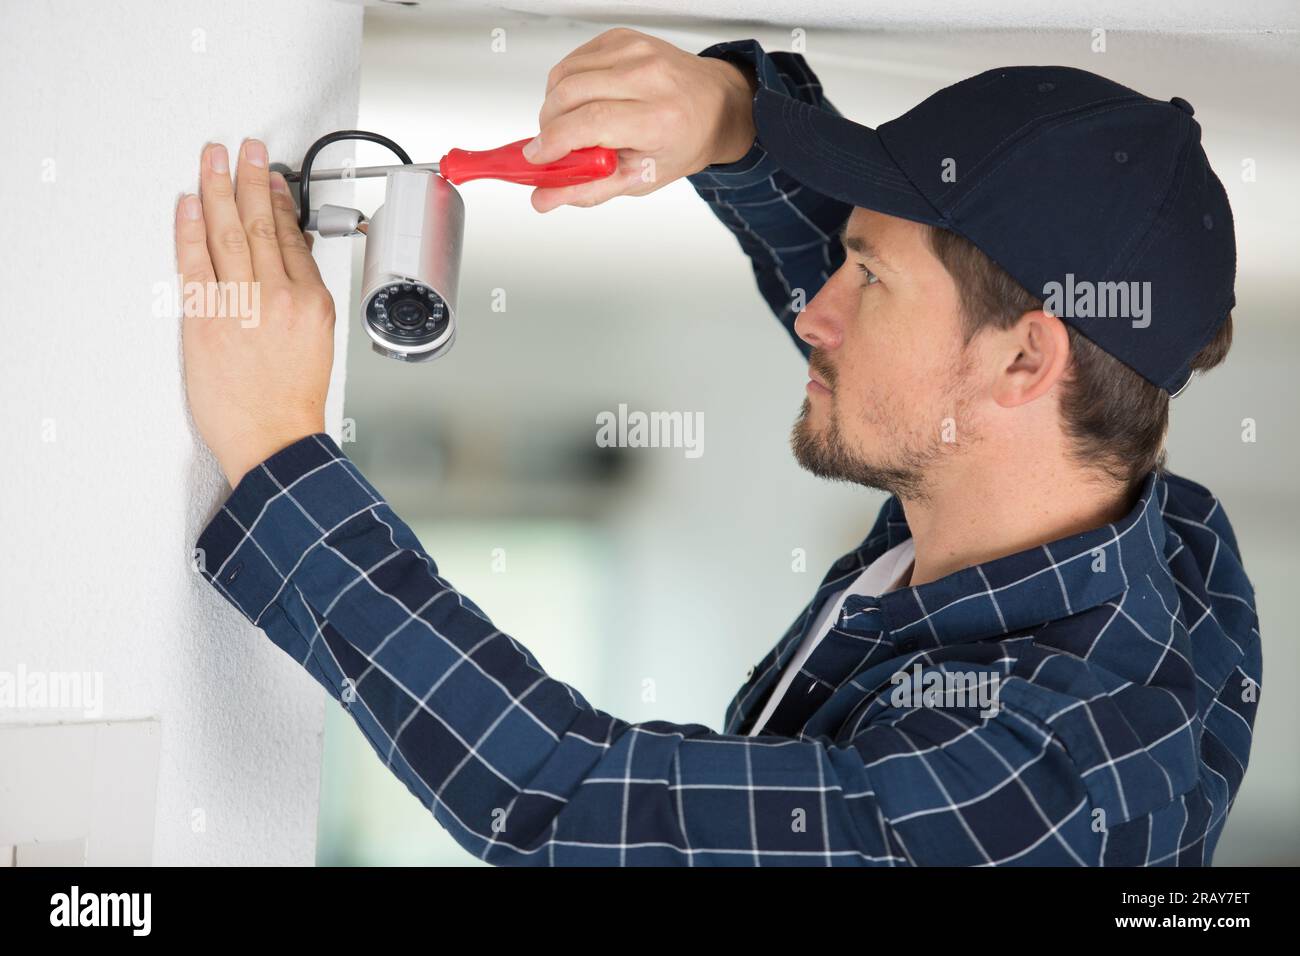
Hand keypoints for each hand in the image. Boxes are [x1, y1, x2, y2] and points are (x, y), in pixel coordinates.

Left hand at [176, 139, 335, 488]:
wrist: (276, 441)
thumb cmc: (293, 402)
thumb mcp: (317, 342)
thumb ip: (303, 298)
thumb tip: (290, 261)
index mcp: (312, 302)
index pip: (294, 238)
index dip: (280, 202)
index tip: (273, 179)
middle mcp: (280, 299)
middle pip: (263, 224)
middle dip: (252, 179)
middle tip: (246, 149)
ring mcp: (242, 308)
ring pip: (231, 234)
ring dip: (220, 189)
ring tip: (215, 159)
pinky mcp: (207, 321)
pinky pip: (197, 264)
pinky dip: (191, 230)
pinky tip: (189, 204)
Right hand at [526, 27, 757, 211]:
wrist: (714, 106)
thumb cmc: (681, 143)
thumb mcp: (639, 179)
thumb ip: (587, 190)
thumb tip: (543, 198)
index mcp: (660, 118)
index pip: (591, 122)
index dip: (554, 141)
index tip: (536, 157)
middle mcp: (649, 77)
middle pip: (570, 93)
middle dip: (548, 124)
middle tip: (552, 146)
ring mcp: (636, 51)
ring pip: (565, 74)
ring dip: (553, 105)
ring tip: (570, 125)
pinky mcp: (623, 37)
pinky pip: (574, 60)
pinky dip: (566, 84)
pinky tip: (583, 101)